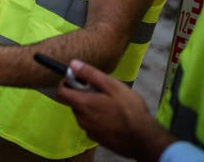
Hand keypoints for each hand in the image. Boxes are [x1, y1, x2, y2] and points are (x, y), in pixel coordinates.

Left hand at [56, 60, 173, 161]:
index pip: (61, 92)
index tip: (78, 78)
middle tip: (102, 90)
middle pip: (74, 102)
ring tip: (111, 103)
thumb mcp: (112, 85)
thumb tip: (73, 64)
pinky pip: (91, 124)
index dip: (66, 82)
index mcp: (82, 104)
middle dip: (83, 94)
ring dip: (91, 106)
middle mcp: (81, 119)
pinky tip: (113, 117)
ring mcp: (89, 131)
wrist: (143, 139)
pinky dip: (97, 118)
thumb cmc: (129, 109)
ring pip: (83, 113)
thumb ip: (90, 74)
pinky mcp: (97, 139)